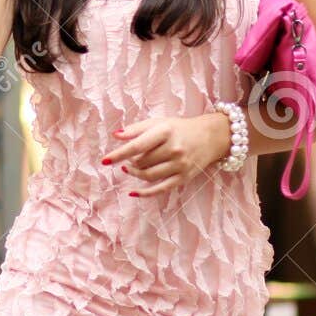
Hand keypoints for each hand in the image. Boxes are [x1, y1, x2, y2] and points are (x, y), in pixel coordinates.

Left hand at [101, 113, 230, 197]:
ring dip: (134, 174)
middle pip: (142, 161)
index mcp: (165, 131)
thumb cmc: (179, 128)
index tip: (104, 160)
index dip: (119, 154)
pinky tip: (132, 193)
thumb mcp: (159, 122)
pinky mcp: (184, 177)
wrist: (211, 136)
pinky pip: (161, 189)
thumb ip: (136, 129)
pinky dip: (145, 193)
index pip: (137, 145)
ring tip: (129, 168)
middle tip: (127, 158)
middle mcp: (174, 149)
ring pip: (149, 175)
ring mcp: (180, 165)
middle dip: (130, 161)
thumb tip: (116, 135)